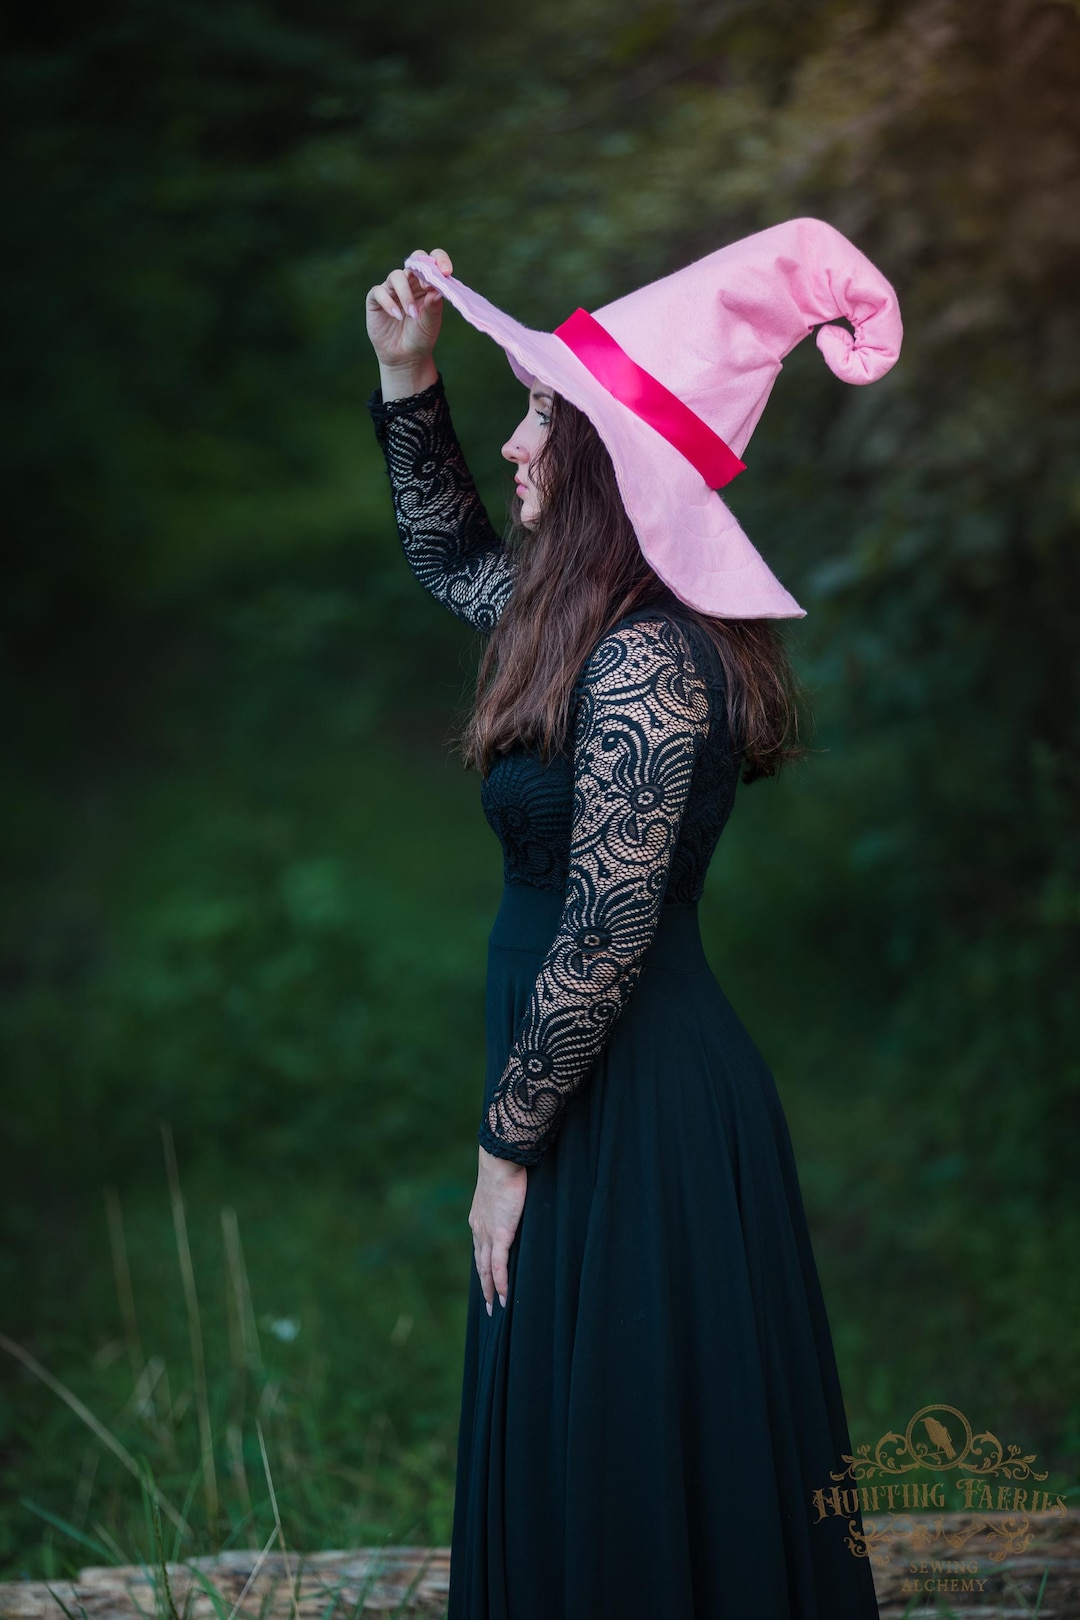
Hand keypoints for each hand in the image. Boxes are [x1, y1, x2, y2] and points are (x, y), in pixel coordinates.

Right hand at [366, 247, 452, 397]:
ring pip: (397, 276)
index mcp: (426, 284)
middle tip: (427, 285)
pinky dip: (389, 303)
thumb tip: (436, 291)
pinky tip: (397, 316)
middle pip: (414, 259)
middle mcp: (409, 282)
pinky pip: (379, 292)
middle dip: (421, 268)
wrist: (405, 357)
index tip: (446, 271)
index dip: (439, 260)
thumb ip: (434, 308)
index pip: (432, 262)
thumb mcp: (431, 324)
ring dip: (405, 294)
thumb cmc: (421, 338)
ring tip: (411, 315)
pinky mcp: (376, 299)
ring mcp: (392, 289)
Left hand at [468, 1146, 526, 1315]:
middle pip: (479, 1264)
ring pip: (486, 1269)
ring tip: (496, 1308)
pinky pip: (498, 1265)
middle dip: (484, 1286)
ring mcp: (488, 1234)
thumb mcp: (503, 1189)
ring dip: (491, 1290)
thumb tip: (515, 1202)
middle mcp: (479, 1230)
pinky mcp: (500, 1234)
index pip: (479, 1249)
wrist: (500, 1162)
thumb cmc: (505, 1169)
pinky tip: (505, 1296)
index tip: (485, 1280)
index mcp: (478, 1219)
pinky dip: (501, 1283)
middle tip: (489, 1305)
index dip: (482, 1266)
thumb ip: (507, 1202)